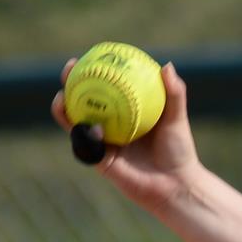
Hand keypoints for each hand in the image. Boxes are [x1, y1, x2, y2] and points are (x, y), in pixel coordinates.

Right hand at [51, 57, 201, 213]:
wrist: (175, 185)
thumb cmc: (179, 152)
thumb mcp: (176, 120)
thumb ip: (174, 94)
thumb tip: (166, 66)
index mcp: (125, 113)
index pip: (104, 88)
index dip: (93, 72)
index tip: (88, 56)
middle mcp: (110, 125)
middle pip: (82, 100)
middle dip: (70, 84)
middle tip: (70, 70)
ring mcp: (102, 142)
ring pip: (75, 121)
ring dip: (64, 108)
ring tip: (62, 96)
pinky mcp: (98, 160)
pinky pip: (85, 144)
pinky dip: (82, 133)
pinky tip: (85, 124)